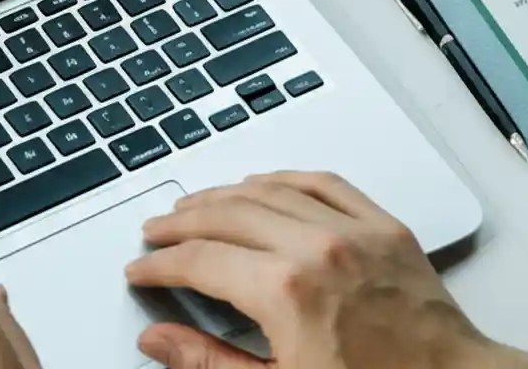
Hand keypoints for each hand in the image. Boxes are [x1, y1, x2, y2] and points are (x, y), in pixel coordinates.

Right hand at [126, 172, 527, 368]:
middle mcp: (317, 248)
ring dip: (223, 195)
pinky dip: (285, 178)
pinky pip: (325, 183)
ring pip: (269, 191)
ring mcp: (354, 232)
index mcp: (285, 292)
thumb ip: (208, 363)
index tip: (142, 270)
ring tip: (194, 206)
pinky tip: (263, 184)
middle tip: (156, 232)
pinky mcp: (385, 228)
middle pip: (226, 215)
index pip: (199, 260)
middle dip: (181, 222)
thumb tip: (157, 340)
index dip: (160, 264)